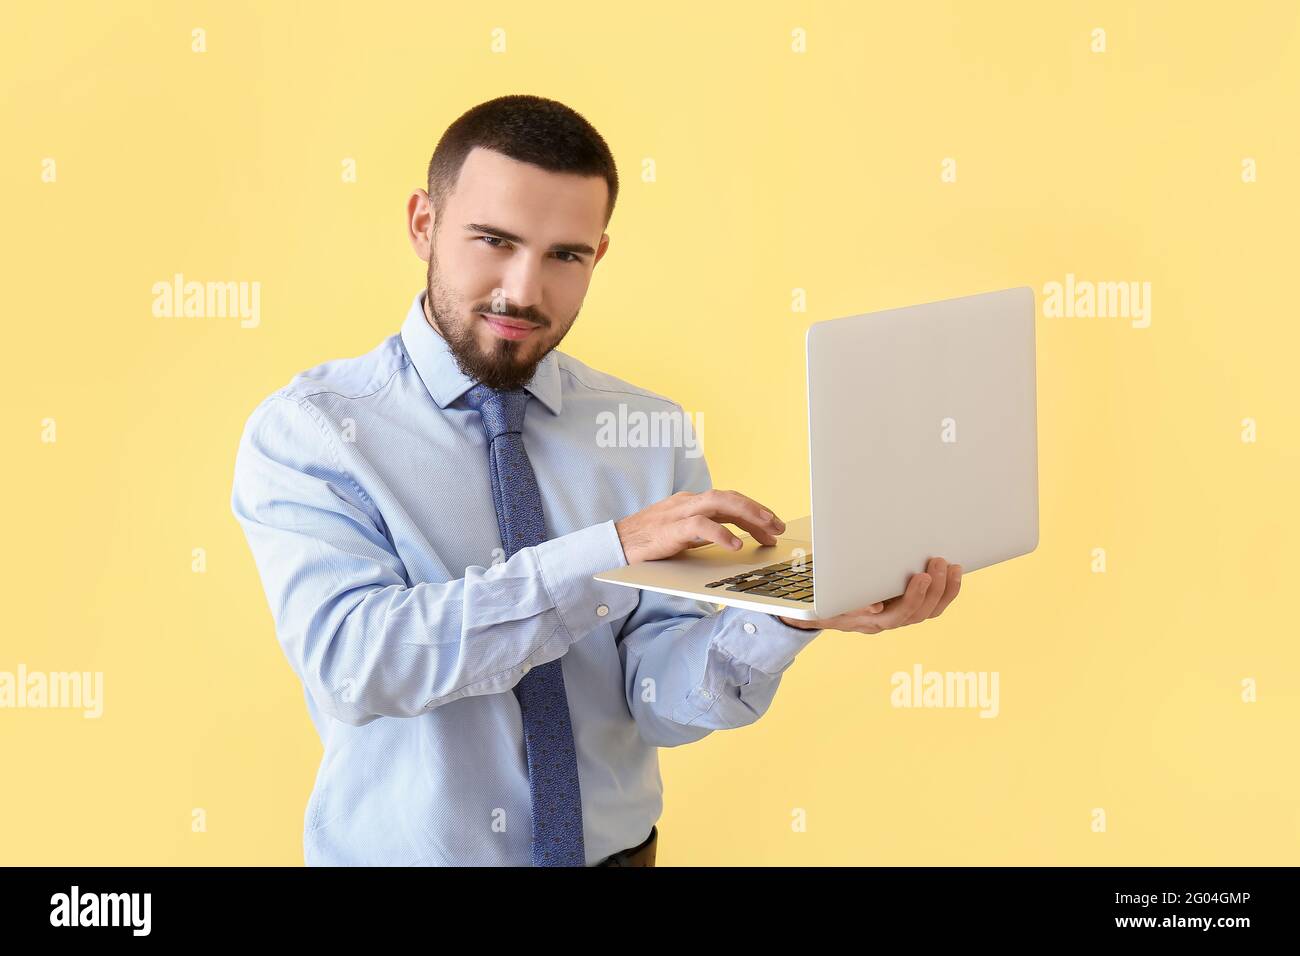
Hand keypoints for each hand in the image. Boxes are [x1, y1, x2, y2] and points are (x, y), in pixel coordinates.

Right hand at [616, 490, 785, 563]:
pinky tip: (736, 545)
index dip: (754, 512)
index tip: (774, 526)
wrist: (613, 545)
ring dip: (747, 515)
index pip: (730, 501)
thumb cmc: (647, 542)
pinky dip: (721, 533)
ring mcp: (678, 513)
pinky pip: (700, 525)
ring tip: (766, 530)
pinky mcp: (669, 529)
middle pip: (730, 498)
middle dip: (758, 511)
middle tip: (778, 527)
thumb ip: (704, 533)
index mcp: (692, 504)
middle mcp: (688, 503)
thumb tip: (734, 541)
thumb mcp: (682, 536)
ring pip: (720, 503)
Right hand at [777, 557, 962, 633]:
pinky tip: (955, 572)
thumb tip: (862, 609)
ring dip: (945, 589)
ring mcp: (903, 615)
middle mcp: (891, 621)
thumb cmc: (830, 605)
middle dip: (931, 587)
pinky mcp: (913, 606)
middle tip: (936, 562)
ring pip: (930, 611)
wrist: (831, 612)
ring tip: (950, 566)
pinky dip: (948, 591)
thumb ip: (836, 609)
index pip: (896, 615)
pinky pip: (935, 605)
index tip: (920, 577)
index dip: (912, 598)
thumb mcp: (826, 606)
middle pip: (918, 612)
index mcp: (872, 622)